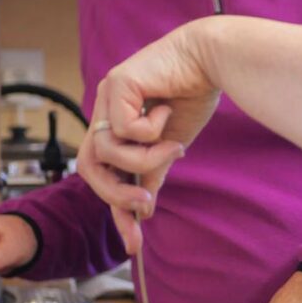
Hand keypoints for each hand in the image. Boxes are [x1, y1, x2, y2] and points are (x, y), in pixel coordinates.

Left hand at [77, 19, 221, 253]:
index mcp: (115, 123)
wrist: (213, 60)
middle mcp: (104, 109)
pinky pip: (124, 130)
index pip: (101, 173)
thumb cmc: (195, 94)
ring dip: (143, 159)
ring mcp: (106, 95)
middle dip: (116, 194)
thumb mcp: (171, 145)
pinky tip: (165, 111)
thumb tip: (144, 208)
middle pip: (88, 167)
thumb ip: (152, 171)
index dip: (115, 208)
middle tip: (146, 202)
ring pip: (106, 152)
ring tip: (174, 146)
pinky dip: (150, 131)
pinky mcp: (115, 84)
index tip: (134, 242)